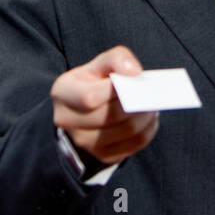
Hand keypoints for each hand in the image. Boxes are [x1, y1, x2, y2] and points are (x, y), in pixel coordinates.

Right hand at [50, 45, 158, 166]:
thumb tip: (134, 72)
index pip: (89, 97)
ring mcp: (84, 142)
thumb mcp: (100, 64)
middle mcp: (67, 121)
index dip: (115, 90)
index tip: (134, 79)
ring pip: (127, 131)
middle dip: (137, 103)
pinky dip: (148, 130)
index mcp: (62, 93)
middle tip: (152, 93)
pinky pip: (135, 144)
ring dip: (146, 116)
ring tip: (151, 104)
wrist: (84, 110)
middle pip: (111, 116)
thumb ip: (116, 58)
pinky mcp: (103, 155)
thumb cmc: (94, 82)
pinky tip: (148, 118)